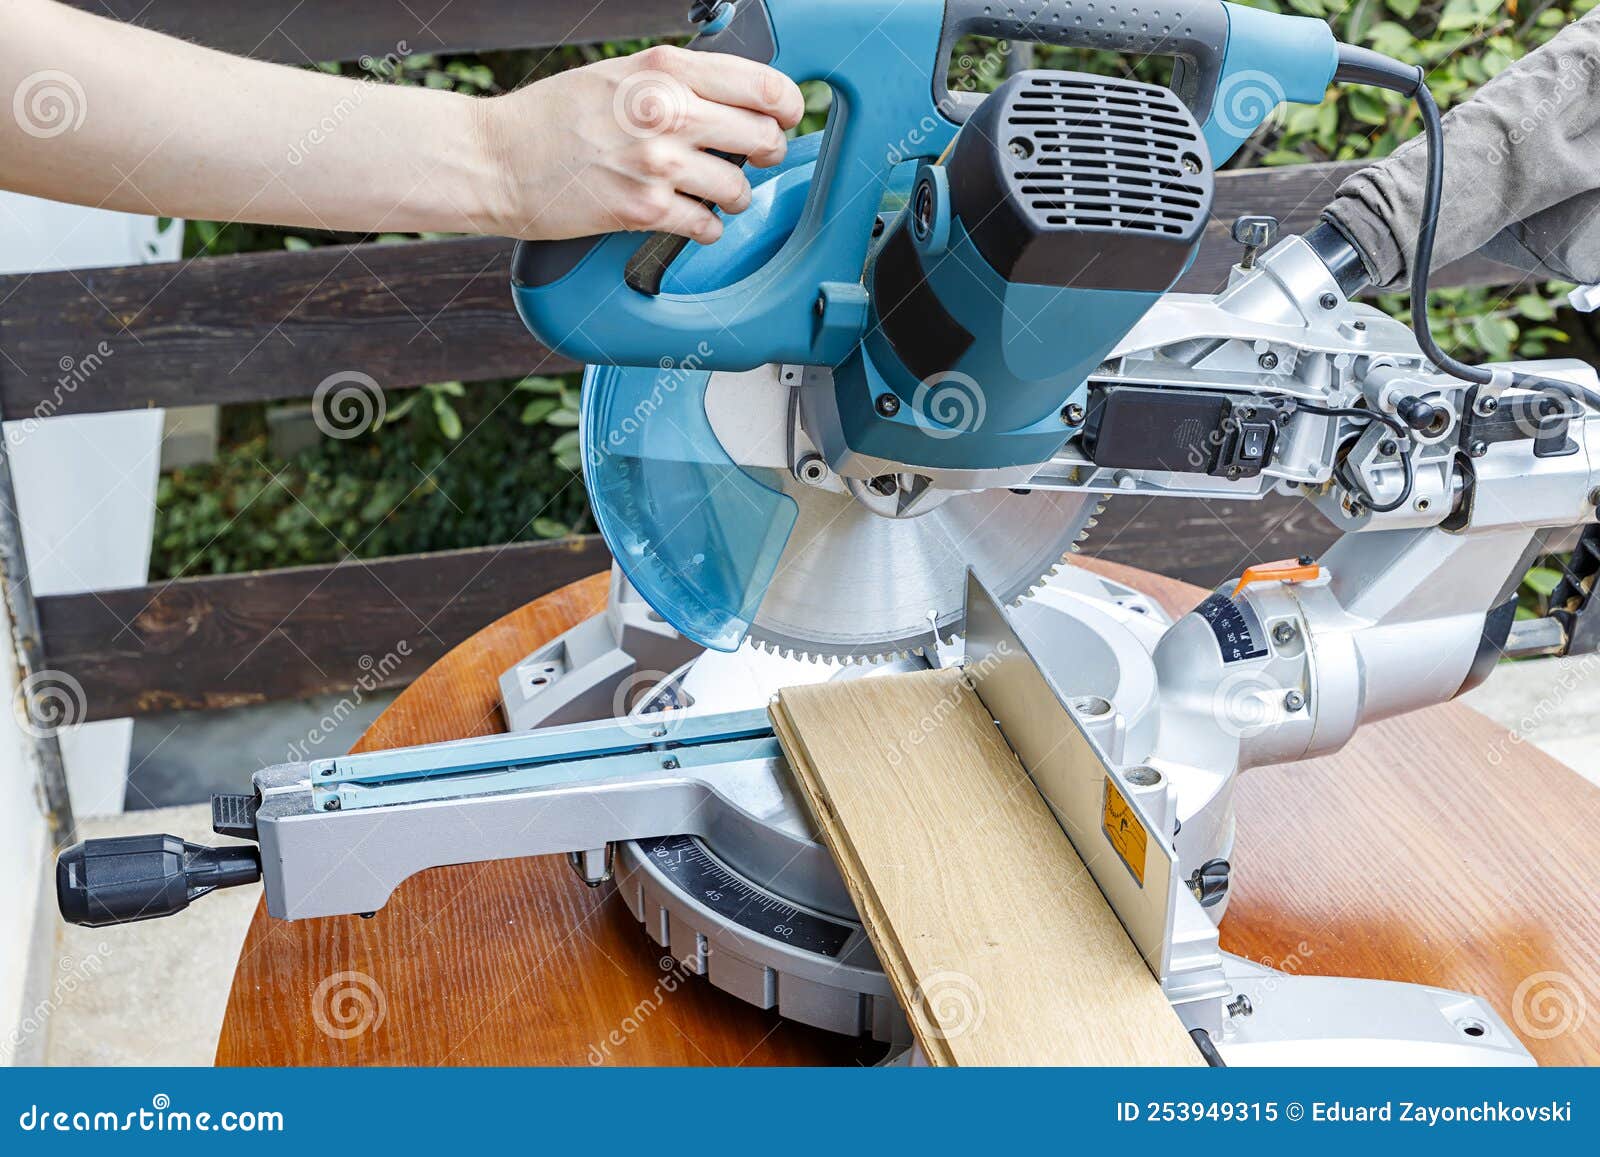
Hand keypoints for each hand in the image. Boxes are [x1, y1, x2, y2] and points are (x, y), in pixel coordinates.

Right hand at [476, 45, 805, 243]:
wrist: (497, 160)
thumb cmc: (551, 118)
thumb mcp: (618, 74)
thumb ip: (675, 81)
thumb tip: (730, 97)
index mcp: (664, 70)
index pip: (762, 84)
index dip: (786, 105)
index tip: (785, 117)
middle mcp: (667, 112)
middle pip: (762, 136)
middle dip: (767, 152)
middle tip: (757, 158)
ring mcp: (658, 163)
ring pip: (739, 187)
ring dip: (734, 195)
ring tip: (716, 193)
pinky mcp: (645, 209)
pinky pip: (706, 225)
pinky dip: (706, 227)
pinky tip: (692, 219)